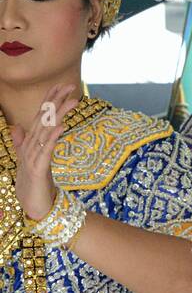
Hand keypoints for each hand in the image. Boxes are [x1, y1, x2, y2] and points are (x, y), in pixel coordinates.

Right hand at [11, 82, 79, 220]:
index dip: (50, 100)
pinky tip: (62, 126)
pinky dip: (53, 138)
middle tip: (70, 86)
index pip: (41, 117)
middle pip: (43, 120)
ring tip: (72, 101)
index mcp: (31, 143)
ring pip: (45, 132)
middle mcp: (30, 147)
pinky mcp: (37, 170)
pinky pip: (46, 151)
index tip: (64, 85)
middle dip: (55, 102)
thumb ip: (24, 143)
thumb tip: (18, 126)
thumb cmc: (35, 184)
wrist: (34, 207)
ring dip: (58, 115)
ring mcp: (33, 158)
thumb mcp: (33, 161)